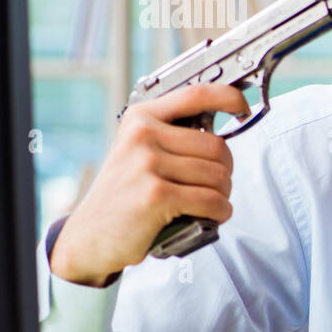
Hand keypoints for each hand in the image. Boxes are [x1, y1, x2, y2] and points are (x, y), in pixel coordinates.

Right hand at [49, 83, 250, 287]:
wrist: (90, 236)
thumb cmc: (124, 195)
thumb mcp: (137, 152)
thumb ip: (172, 136)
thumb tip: (220, 130)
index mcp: (141, 118)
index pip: (196, 95)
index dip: (228, 98)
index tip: (242, 108)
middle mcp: (143, 135)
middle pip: (218, 147)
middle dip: (225, 172)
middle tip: (212, 188)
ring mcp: (148, 164)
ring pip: (219, 176)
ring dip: (222, 195)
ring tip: (205, 203)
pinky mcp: (157, 195)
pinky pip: (212, 201)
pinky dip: (220, 213)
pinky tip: (209, 216)